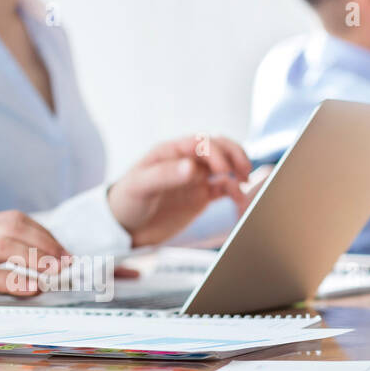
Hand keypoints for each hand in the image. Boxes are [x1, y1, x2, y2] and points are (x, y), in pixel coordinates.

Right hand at [0, 213, 69, 321]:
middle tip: (68, 265)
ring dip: (35, 260)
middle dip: (46, 246)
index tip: (66, 254)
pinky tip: (31, 288)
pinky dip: (13, 280)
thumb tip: (45, 270)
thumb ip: (2, 259)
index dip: (46, 236)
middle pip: (13, 229)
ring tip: (56, 274)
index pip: (16, 220)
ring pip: (2, 246)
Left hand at [107, 135, 252, 247]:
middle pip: (218, 148)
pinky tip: (239, 200)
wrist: (124, 228)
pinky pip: (224, 189)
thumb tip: (193, 167)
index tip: (224, 171)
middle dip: (234, 155)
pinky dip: (235, 192)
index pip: (201, 142)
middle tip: (244, 171)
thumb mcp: (140, 186)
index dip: (216, 153)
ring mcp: (195, 179)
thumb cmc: (126, 202)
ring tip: (245, 182)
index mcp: (170, 152)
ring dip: (238, 170)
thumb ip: (166, 175)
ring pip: (225, 166)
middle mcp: (186, 161)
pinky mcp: (201, 196)